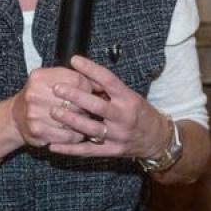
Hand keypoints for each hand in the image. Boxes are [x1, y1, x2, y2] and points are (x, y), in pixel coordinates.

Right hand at [8, 67, 97, 148]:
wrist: (15, 117)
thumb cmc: (41, 96)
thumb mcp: (52, 81)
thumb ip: (75, 78)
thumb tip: (102, 84)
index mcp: (40, 77)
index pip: (76, 80)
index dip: (90, 88)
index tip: (96, 93)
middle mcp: (34, 93)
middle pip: (76, 101)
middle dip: (88, 107)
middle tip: (95, 110)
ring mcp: (34, 113)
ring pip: (73, 120)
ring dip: (85, 123)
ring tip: (89, 122)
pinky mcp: (37, 131)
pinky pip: (67, 135)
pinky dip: (77, 136)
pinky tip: (79, 133)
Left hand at [46, 55, 171, 160]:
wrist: (157, 139)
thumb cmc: (140, 113)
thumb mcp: (130, 97)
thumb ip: (109, 90)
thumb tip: (84, 76)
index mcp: (128, 99)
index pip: (109, 80)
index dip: (91, 69)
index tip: (74, 60)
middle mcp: (123, 117)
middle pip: (97, 105)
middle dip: (75, 96)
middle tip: (57, 88)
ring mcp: (117, 135)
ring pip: (90, 128)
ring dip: (70, 120)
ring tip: (53, 112)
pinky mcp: (112, 150)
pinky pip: (88, 150)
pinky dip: (69, 149)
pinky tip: (53, 145)